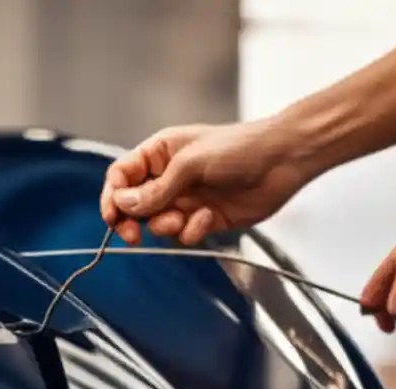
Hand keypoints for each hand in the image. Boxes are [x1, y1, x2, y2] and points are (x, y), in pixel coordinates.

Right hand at [100, 120, 314, 245]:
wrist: (283, 161)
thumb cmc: (241, 147)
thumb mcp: (191, 163)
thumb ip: (157, 189)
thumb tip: (126, 205)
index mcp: (160, 153)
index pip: (122, 176)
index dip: (113, 197)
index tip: (113, 217)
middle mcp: (168, 177)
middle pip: (133, 204)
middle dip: (133, 220)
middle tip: (134, 234)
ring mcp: (186, 199)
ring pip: (157, 223)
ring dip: (166, 225)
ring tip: (184, 217)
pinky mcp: (204, 219)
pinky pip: (184, 234)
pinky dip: (192, 230)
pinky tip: (208, 218)